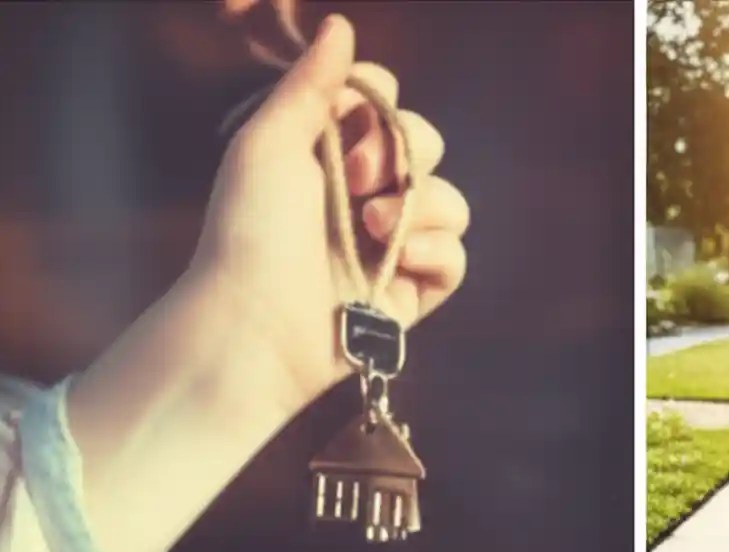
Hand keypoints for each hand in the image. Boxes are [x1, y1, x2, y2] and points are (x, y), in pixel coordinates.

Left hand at [193, 14, 468, 411]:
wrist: (256, 321)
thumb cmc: (249, 231)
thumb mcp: (270, 142)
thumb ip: (311, 84)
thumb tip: (341, 24)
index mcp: (328, 153)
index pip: (383, 102)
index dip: (379, 104)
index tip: (347, 120)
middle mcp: (363, 194)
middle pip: (425, 143)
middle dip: (400, 153)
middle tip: (353, 182)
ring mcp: (391, 244)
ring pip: (450, 200)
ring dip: (420, 206)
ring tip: (372, 229)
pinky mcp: (413, 290)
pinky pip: (456, 256)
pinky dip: (435, 253)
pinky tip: (399, 261)